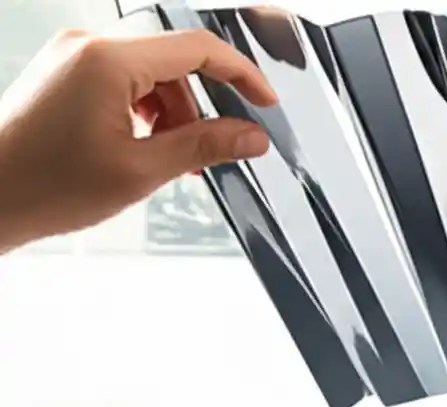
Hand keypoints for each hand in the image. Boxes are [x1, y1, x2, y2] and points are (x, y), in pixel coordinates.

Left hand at [0, 29, 276, 251]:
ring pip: (152, 71)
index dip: (242, 74)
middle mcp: (88, 45)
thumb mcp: (140, 170)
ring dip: (173, 110)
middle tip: (214, 147)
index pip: (198, 48)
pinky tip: (143, 145)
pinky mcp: (64, 71)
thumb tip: (252, 137)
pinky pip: (124, 77)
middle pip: (175, 59)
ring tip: (167, 157)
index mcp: (109, 60)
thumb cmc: (44, 185)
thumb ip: (204, 146)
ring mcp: (73, 55)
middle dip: (201, 103)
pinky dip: (145, 108)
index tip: (266, 102)